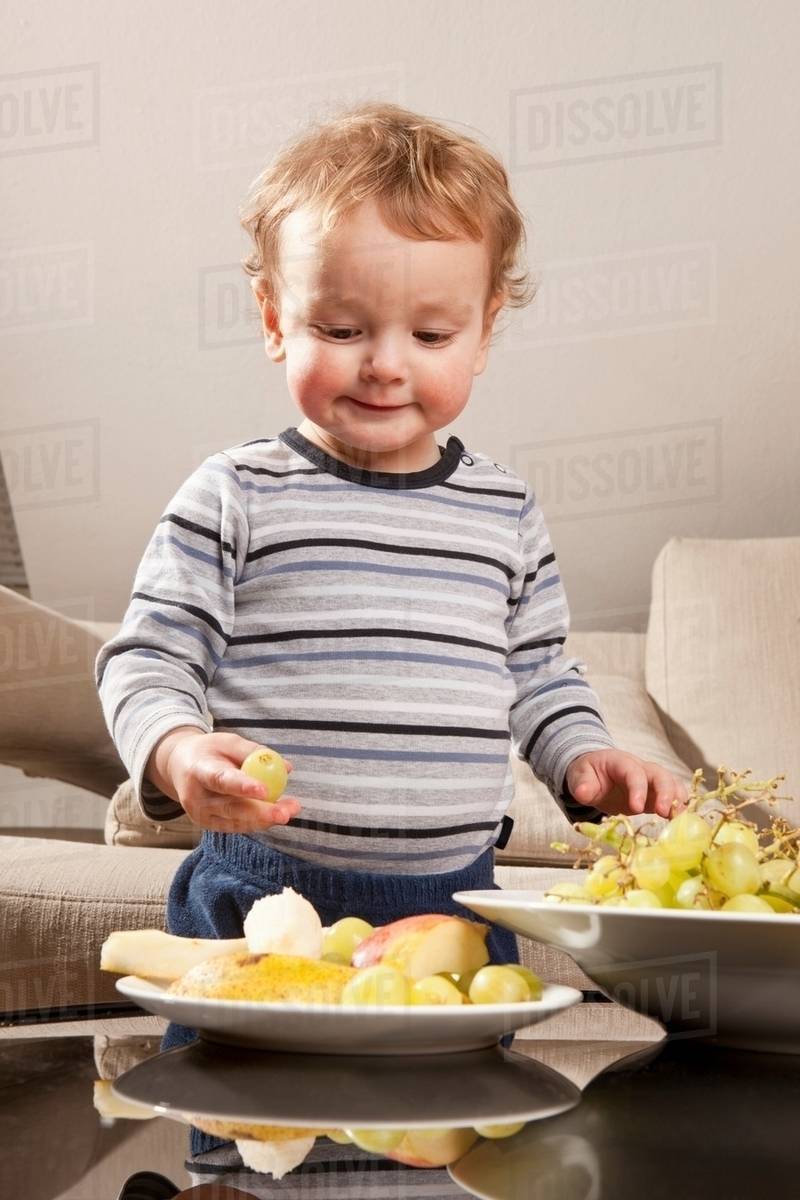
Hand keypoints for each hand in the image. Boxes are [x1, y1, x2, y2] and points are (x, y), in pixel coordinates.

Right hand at [160, 731, 301, 832]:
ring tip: (292, 808)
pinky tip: (275, 812)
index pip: (221, 780)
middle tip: (286, 812)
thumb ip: (255, 753)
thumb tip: (287, 768)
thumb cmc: (209, 752)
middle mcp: (196, 798)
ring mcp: (201, 816)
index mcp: (198, 770)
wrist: (180, 767)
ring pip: (238, 821)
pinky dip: (258, 820)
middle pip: (231, 808)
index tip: (265, 791)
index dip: (242, 787)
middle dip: (261, 812)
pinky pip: (238, 826)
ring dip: (267, 817)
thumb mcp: (228, 742)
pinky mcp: (209, 826)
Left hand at [565, 750, 688, 819]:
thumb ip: (582, 783)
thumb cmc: (588, 774)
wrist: (595, 774)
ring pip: (671, 783)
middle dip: (665, 792)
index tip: (636, 808)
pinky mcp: (655, 795)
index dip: (638, 788)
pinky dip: (679, 806)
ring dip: (677, 799)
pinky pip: (673, 796)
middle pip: (659, 775)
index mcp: (621, 762)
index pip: (633, 772)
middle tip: (664, 813)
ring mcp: (650, 781)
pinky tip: (680, 821)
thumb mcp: (579, 776)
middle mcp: (640, 768)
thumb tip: (583, 792)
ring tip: (678, 818)